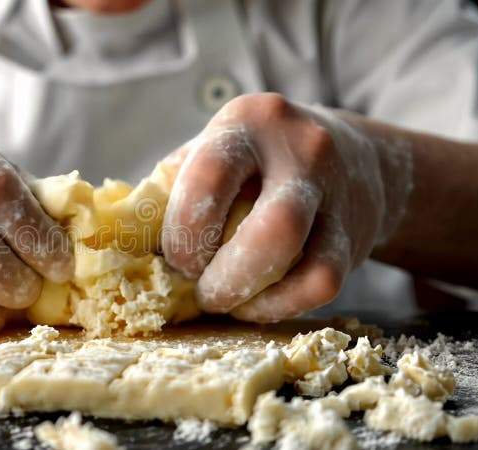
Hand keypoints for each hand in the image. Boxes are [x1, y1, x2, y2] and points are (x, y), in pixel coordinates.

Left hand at [162, 93, 412, 321]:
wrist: (356, 160)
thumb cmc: (256, 163)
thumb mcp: (212, 152)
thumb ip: (169, 190)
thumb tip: (121, 245)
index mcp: (248, 120)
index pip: (209, 178)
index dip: (184, 232)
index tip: (174, 258)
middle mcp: (300, 148)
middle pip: (268, 227)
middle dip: (221, 273)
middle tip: (199, 287)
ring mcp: (335, 192)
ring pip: (297, 259)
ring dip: (248, 293)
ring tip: (224, 298)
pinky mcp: (354, 237)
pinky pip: (319, 284)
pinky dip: (278, 305)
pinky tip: (255, 302)